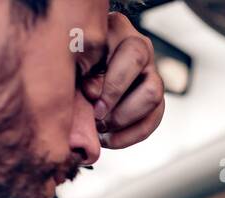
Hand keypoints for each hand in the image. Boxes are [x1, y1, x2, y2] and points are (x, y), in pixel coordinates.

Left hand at [82, 13, 164, 149]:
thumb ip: (83, 72)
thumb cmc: (70, 59)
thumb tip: (94, 93)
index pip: (132, 57)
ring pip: (154, 101)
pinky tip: (109, 140)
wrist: (72, 65)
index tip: (91, 98)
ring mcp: (150, 73)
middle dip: (121, 108)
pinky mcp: (151, 97)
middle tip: (97, 117)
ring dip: (124, 121)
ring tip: (100, 128)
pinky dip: (129, 136)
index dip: (114, 85)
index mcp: (120, 31)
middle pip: (150, 85)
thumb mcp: (72, 60)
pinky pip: (152, 120)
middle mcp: (141, 49)